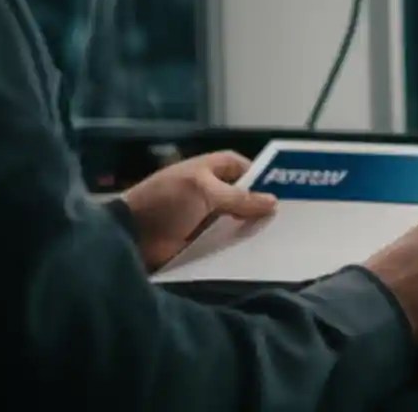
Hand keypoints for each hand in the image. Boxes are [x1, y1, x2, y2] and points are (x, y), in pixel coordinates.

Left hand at [119, 150, 276, 271]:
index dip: (261, 176)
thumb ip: (240, 198)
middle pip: (244, 194)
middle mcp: (210, 189)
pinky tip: (256, 250)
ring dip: (250, 226)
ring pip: (237, 218)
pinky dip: (237, 243)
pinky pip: (225, 238)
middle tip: (286, 218)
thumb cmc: (167, 202)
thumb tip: (273, 201)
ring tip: (277, 236)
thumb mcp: (205, 193)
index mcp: (210, 168)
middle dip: (260, 205)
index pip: (243, 166)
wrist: (131, 235)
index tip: (284, 191)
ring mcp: (205, 214)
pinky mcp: (201, 238)